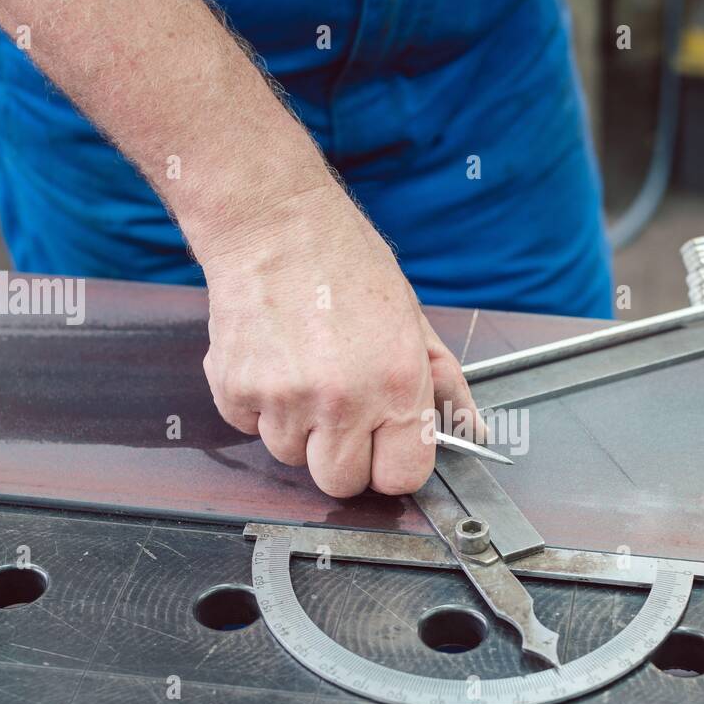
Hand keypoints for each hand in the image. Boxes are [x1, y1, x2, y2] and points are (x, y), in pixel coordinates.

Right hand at [200, 184, 482, 497]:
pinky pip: (249, 427)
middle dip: (343, 458)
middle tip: (342, 414)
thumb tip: (469, 430)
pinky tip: (273, 360)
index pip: (400, 477)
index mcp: (395, 384)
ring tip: (304, 371)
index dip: (392, 465)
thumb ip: (443, 382)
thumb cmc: (344, 261)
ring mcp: (282, 399)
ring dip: (298, 428)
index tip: (385, 448)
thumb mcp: (412, 319)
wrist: (272, 220)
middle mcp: (340, 400)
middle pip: (339, 483)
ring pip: (290, 456)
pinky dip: (259, 405)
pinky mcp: (234, 389)